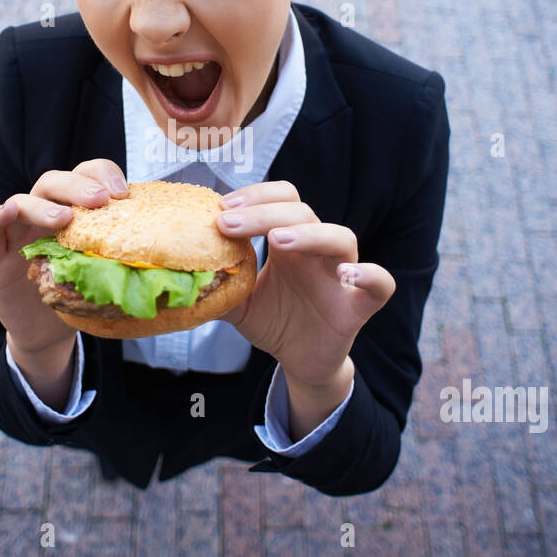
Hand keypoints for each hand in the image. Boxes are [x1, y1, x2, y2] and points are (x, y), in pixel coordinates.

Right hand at [0, 158, 128, 354]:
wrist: (47, 331)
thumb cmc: (79, 295)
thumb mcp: (104, 271)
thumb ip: (122, 255)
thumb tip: (168, 257)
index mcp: (73, 208)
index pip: (86, 175)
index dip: (103, 174)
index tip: (124, 192)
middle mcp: (43, 211)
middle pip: (55, 182)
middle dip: (78, 186)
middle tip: (101, 199)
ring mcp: (16, 230)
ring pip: (24, 200)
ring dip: (44, 205)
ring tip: (64, 218)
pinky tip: (9, 211)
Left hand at [216, 181, 395, 386]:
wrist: (301, 360)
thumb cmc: (275, 322)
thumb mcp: (238, 303)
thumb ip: (215, 285)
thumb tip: (176, 275)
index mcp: (289, 241)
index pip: (281, 199)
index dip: (255, 196)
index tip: (220, 209)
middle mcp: (317, 251)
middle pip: (303, 211)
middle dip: (264, 212)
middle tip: (227, 222)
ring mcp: (342, 275)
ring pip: (341, 236)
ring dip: (310, 233)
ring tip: (278, 240)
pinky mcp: (359, 305)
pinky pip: (380, 284)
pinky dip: (370, 275)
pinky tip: (348, 274)